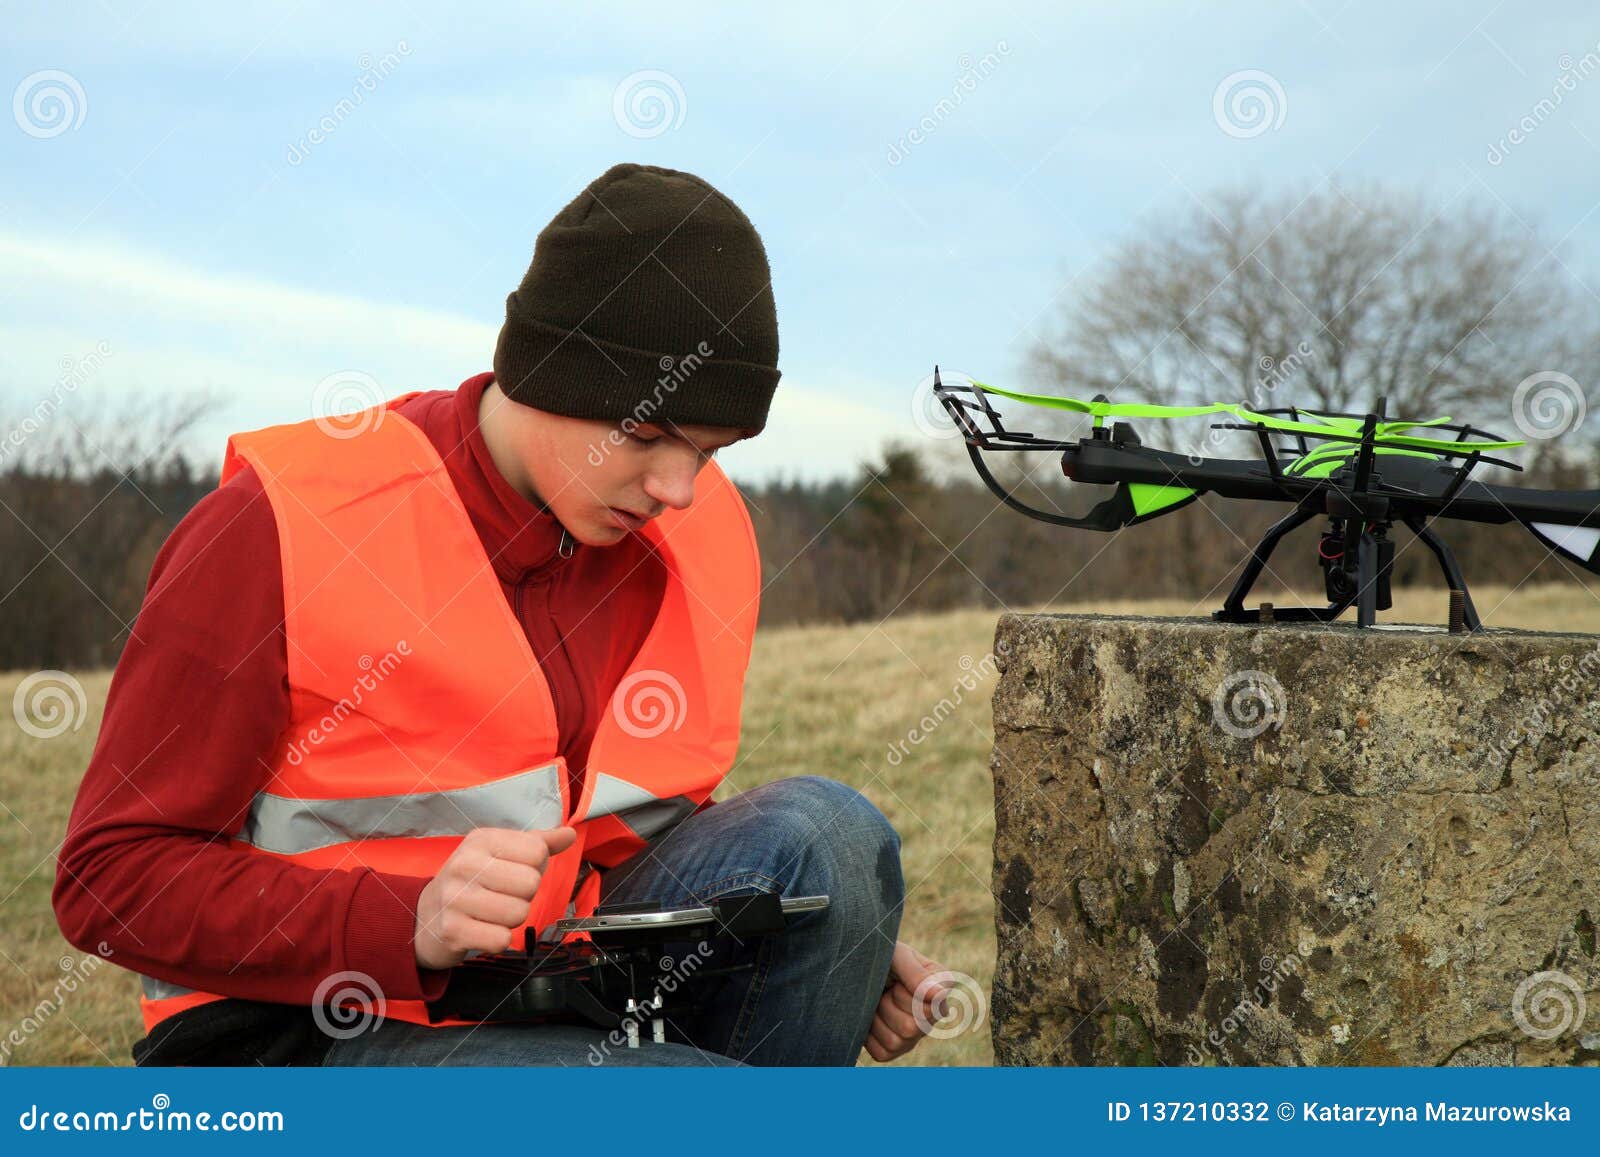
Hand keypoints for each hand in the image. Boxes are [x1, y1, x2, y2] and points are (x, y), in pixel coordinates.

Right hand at [413, 826, 577, 970]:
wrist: (425, 915)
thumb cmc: (473, 880)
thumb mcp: (501, 853)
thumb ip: (538, 843)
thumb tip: (569, 834)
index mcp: (481, 840)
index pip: (537, 852)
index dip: (534, 867)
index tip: (512, 872)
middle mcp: (465, 864)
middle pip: (531, 883)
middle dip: (524, 895)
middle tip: (502, 896)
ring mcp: (455, 898)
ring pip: (519, 913)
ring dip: (512, 919)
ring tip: (491, 912)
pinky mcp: (453, 930)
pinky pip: (502, 939)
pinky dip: (498, 939)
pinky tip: (482, 930)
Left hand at [864, 941, 952, 1062]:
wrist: (858, 966)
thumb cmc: (880, 956)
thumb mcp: (897, 955)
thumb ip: (916, 973)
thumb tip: (940, 995)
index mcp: (941, 988)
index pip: (932, 1008)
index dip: (905, 994)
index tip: (898, 980)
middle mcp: (933, 1015)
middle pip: (911, 1028)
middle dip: (889, 1005)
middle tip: (885, 988)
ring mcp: (915, 1035)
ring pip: (896, 1042)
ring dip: (877, 1019)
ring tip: (877, 1000)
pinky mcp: (895, 1049)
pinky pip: (882, 1052)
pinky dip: (868, 1034)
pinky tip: (870, 1016)